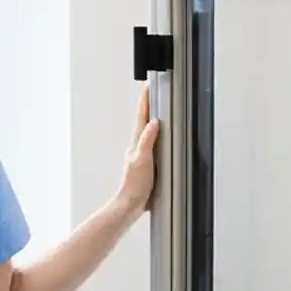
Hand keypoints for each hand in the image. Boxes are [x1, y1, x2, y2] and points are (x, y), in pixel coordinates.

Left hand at [115, 83, 159, 217]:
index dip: (145, 100)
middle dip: (148, 103)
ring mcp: (142, 153)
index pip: (141, 116)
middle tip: (153, 89)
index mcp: (136, 143)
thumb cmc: (135, 185)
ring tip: (156, 105)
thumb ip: (147, 140)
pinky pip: (152, 142)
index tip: (149, 85)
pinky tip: (160, 136)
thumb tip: (154, 122)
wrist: (130, 204)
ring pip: (147, 130)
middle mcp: (138, 146)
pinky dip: (156, 133)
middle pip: (143, 119)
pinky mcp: (147, 162)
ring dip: (151, 116)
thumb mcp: (142, 160)